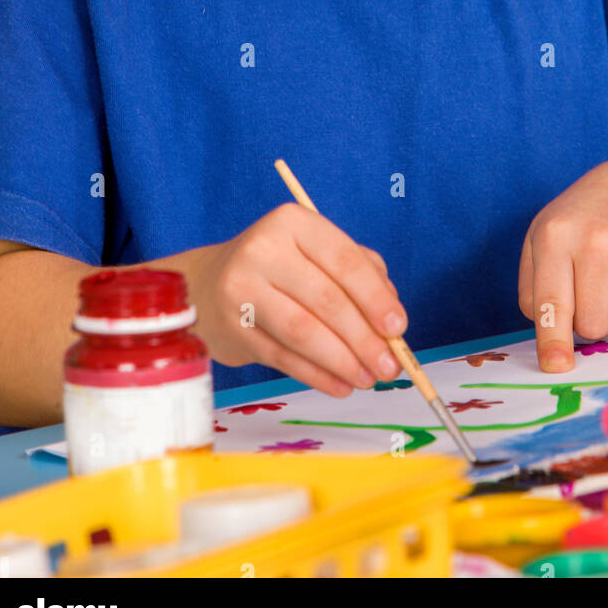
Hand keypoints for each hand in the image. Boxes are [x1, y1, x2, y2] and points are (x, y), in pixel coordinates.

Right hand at [191, 203, 406, 396]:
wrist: (209, 285)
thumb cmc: (280, 267)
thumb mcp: (318, 252)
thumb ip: (362, 272)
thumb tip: (391, 317)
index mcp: (292, 222)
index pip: (344, 260)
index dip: (375, 297)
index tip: (398, 328)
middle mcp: (262, 250)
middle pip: (326, 300)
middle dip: (365, 339)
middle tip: (390, 365)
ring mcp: (242, 289)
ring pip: (304, 332)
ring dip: (343, 362)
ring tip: (368, 378)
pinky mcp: (232, 329)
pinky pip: (283, 358)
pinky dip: (317, 376)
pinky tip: (341, 385)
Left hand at [518, 157, 607, 372]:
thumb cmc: (582, 223)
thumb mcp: (543, 242)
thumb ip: (536, 292)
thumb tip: (551, 345)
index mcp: (554, 236)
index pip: (551, 304)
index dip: (554, 341)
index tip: (558, 367)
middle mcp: (597, 237)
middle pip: (594, 326)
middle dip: (594, 318)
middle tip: (597, 287)